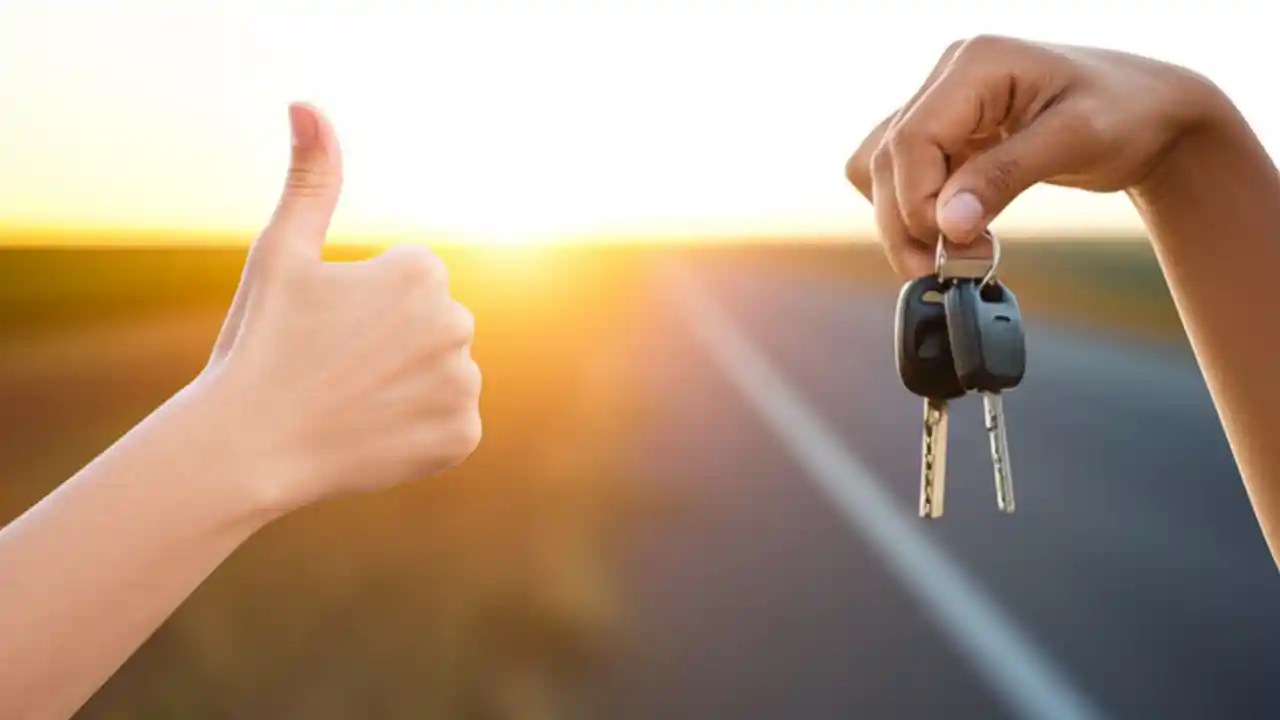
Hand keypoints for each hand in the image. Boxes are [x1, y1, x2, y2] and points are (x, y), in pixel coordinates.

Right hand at [202, 104, 481, 512]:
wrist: (245, 448)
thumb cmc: (259, 344)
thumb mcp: (281, 252)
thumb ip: (311, 178)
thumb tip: (307, 104)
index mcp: (422, 271)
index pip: (409, 285)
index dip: (363, 309)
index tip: (326, 330)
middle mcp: (457, 321)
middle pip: (431, 329)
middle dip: (392, 345)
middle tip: (334, 370)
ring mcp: (463, 384)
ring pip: (441, 376)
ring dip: (407, 388)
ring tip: (350, 403)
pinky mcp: (461, 436)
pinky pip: (450, 425)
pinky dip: (419, 433)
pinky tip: (373, 436)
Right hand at [843, 35, 1226, 277]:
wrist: (1152, 114)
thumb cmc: (1128, 113)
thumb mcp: (1075, 142)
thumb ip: (1004, 178)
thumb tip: (946, 225)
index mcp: (975, 62)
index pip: (911, 140)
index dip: (917, 203)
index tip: (952, 249)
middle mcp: (947, 77)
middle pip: (886, 161)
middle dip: (907, 224)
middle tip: (945, 271)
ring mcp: (941, 103)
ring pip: (880, 172)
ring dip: (904, 223)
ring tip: (954, 258)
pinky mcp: (944, 133)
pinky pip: (899, 177)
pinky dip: (915, 212)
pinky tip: (956, 230)